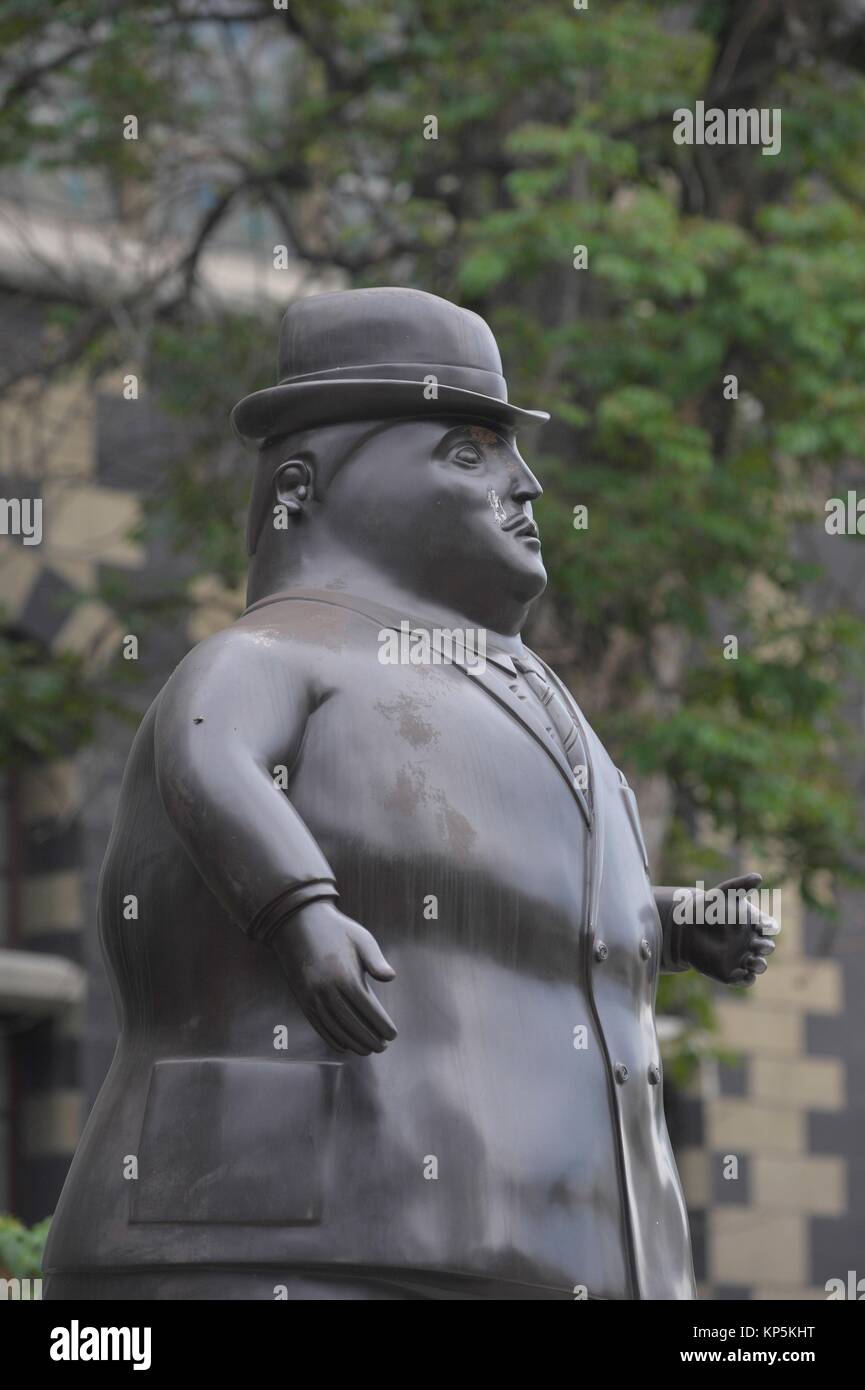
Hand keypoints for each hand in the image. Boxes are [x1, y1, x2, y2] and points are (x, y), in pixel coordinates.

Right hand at [270, 899, 396, 1054]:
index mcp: (345, 975)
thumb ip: (376, 960)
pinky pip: (318, 1025)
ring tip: (367, 1049)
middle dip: (369, 1038)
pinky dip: (331, 1038)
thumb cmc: (336, 930)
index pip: (367, 1009)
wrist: (299, 923)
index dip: (381, 1025)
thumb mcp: (361, 938)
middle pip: (351, 1023)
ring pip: (334, 1028)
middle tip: (382, 1047)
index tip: (392, 1035)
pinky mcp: (303, 998)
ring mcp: (312, 996)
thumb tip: (391, 977)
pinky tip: (344, 1046)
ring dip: (352, 1042)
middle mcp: (327, 989)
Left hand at [680, 873, 778, 986]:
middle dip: (765, 946)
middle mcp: (751, 943)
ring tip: (752, 961)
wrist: (686, 925)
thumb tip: (758, 876)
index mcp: (755, 925)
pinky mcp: (730, 973)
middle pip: (767, 948)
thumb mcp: (724, 893)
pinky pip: (745, 980)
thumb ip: (740, 885)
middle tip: (755, 943)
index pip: (769, 928)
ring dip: (759, 964)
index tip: (760, 924)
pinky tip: (745, 975)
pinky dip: (748, 979)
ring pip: (759, 965)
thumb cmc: (708, 907)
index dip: (768, 927)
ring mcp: (742, 958)